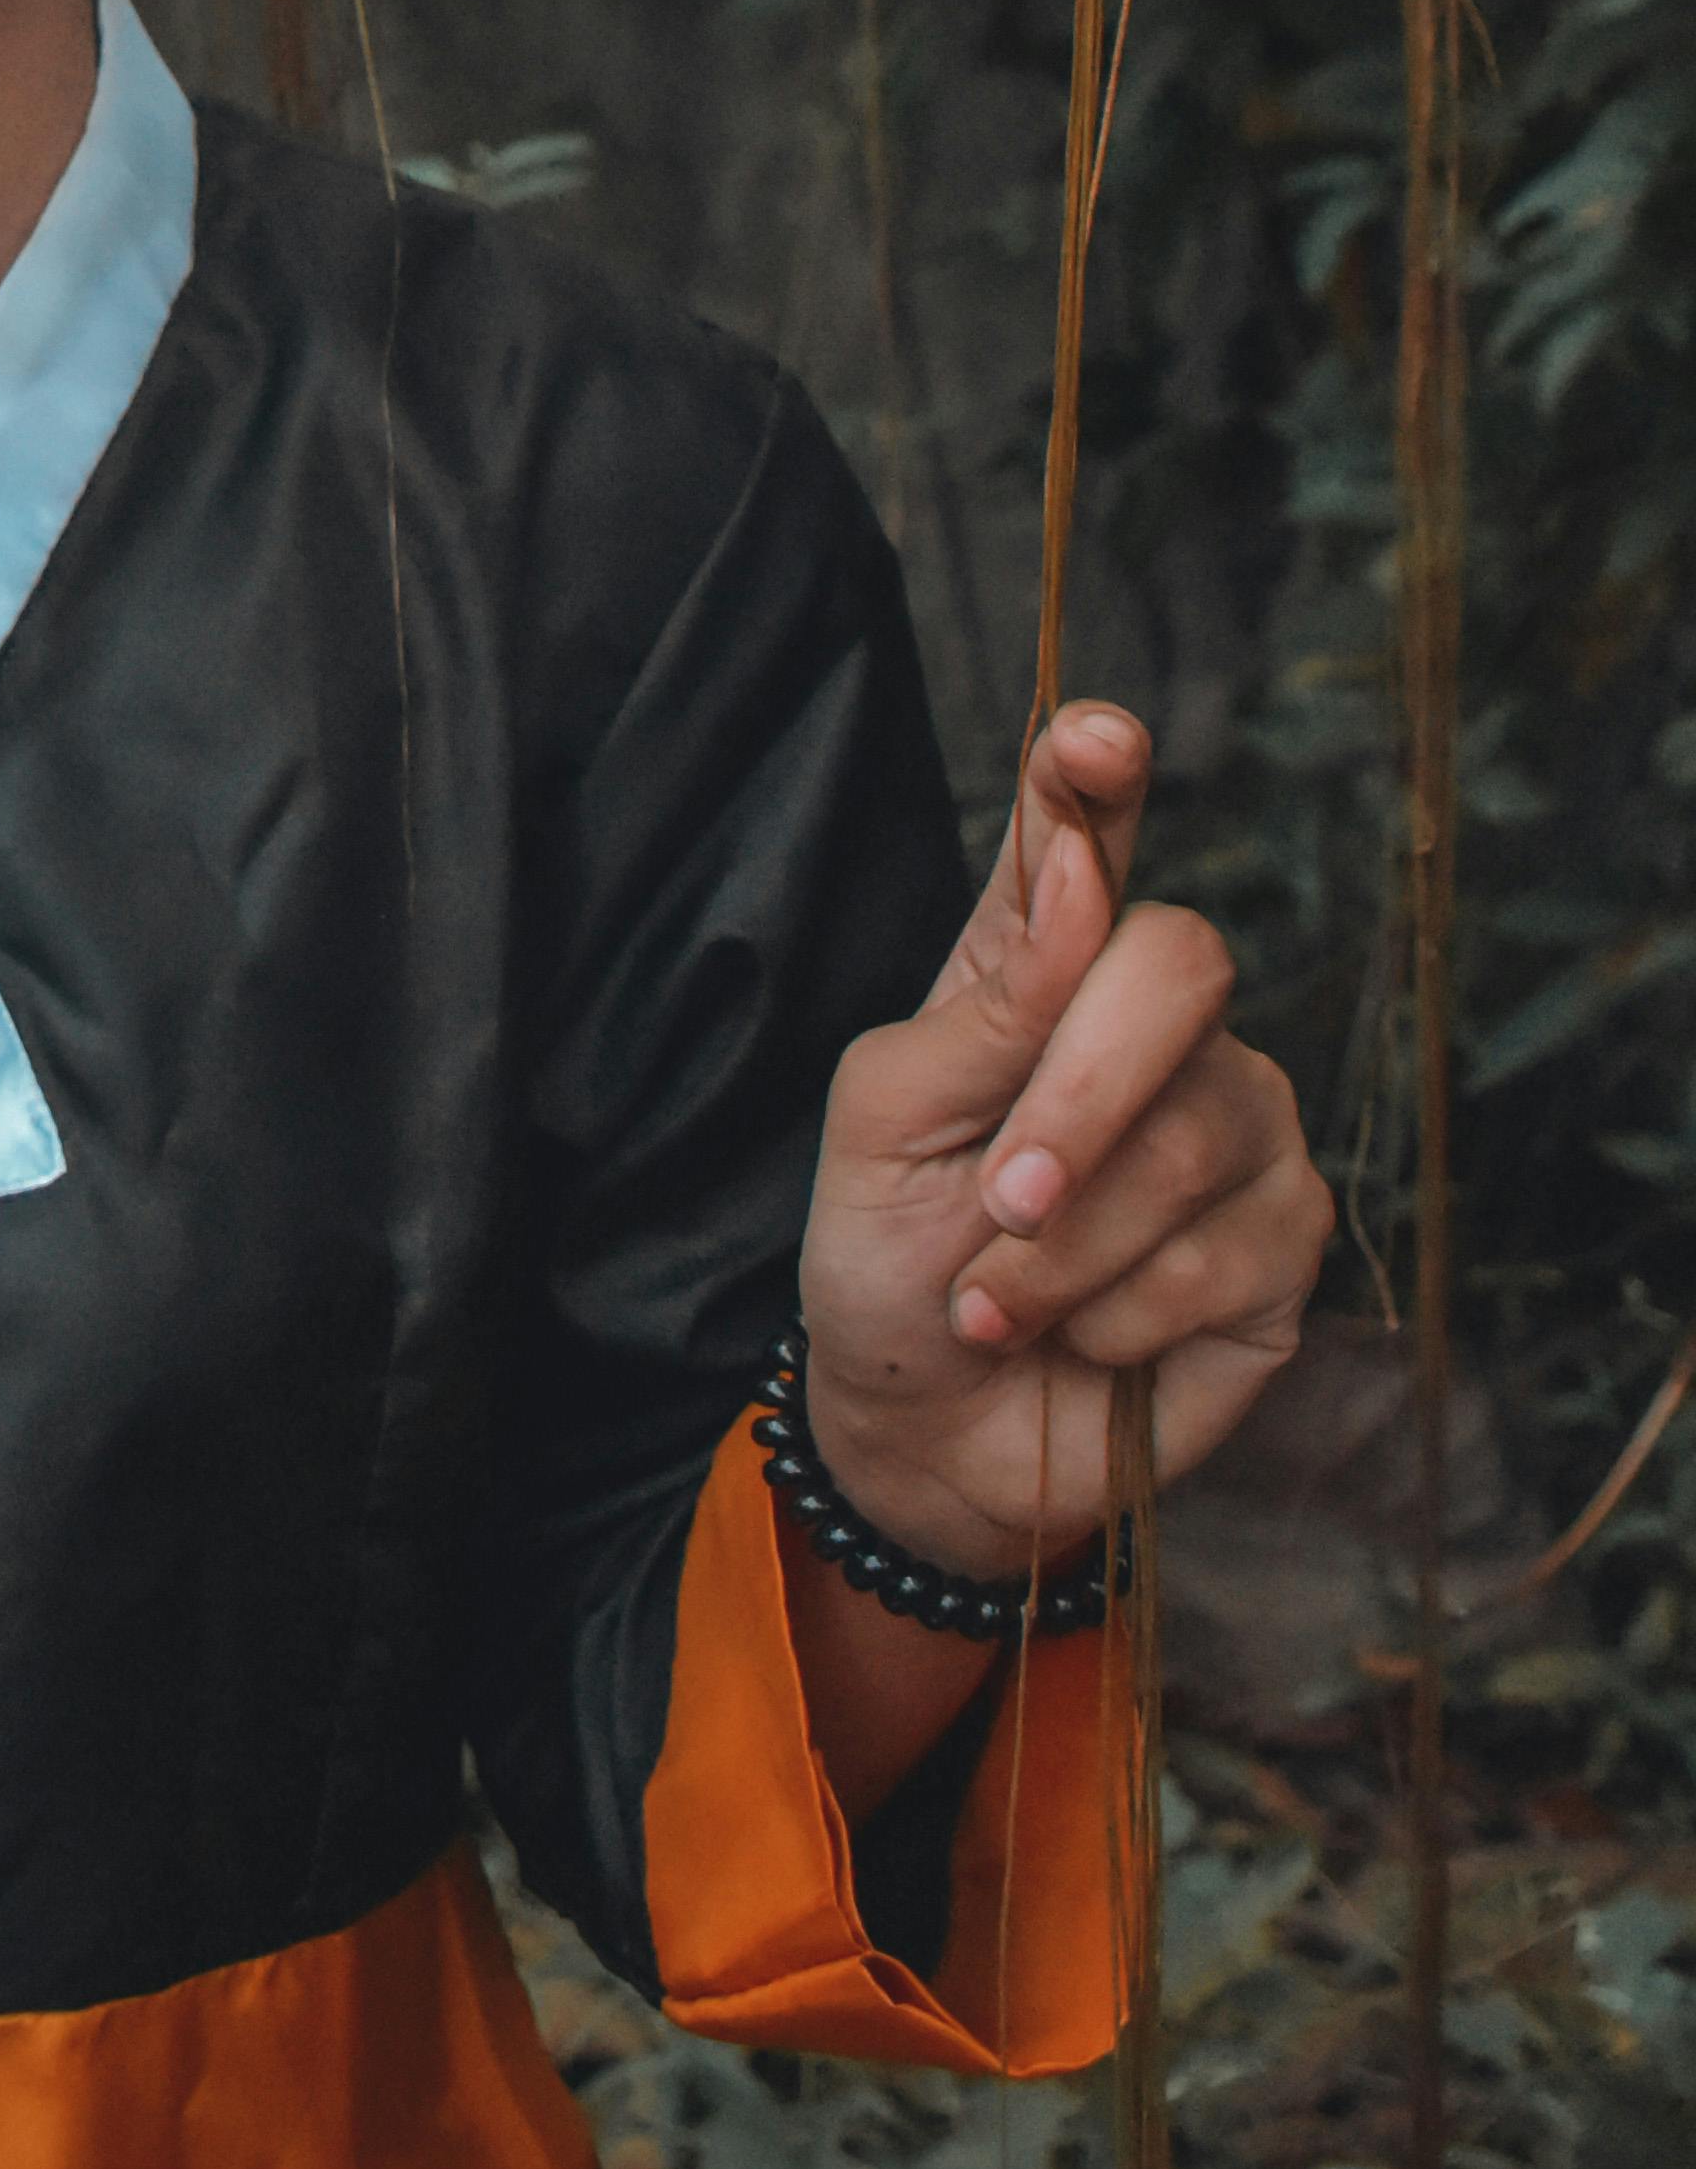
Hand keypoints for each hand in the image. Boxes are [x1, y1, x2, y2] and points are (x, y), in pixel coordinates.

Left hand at [798, 701, 1329, 1585]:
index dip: (1093, 776)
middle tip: (1001, 1200)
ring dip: (1071, 1243)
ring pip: (1197, 1129)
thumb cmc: (889, 1256)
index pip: (1080, 834)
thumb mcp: (885, 1122)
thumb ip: (987, 1005)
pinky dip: (1124, 1309)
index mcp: (1036, 962)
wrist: (925, 1431)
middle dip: (1079, 1094)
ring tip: (996, 1299)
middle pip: (1180, 963)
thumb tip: (1079, 881)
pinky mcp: (1284, 1239)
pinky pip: (1230, 1248)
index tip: (1095, 737)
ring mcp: (1235, 1122)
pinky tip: (1082, 1338)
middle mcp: (1154, 1021)